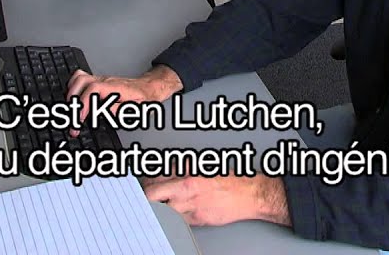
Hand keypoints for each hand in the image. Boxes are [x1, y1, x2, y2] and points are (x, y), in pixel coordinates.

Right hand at [64, 65, 181, 135]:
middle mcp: (106, 81)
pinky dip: (73, 87)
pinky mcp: (99, 81)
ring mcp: (101, 79)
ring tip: (73, 109)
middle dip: (74, 99)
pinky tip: (75, 99)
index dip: (84, 103)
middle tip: (75, 117)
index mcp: (116, 88)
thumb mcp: (137, 109)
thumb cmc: (145, 99)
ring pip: (79, 77)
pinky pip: (81, 78)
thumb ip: (120, 110)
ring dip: (72, 93)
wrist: (150, 87)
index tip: (80, 118)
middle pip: (82, 81)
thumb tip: (103, 111)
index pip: (93, 90)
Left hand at [143, 174, 290, 227]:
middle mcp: (186, 189)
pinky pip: (176, 222)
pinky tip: (171, 216)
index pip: (154, 177)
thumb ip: (181, 169)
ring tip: (156, 207)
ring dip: (156, 209)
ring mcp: (190, 206)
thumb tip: (162, 172)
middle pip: (151, 195)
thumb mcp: (202, 166)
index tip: (138, 185)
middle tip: (142, 199)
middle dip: (144, 197)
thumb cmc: (229, 179)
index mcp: (187, 172)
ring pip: (161, 211)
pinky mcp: (197, 220)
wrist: (250, 194)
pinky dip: (171, 219)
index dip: (144, 183)